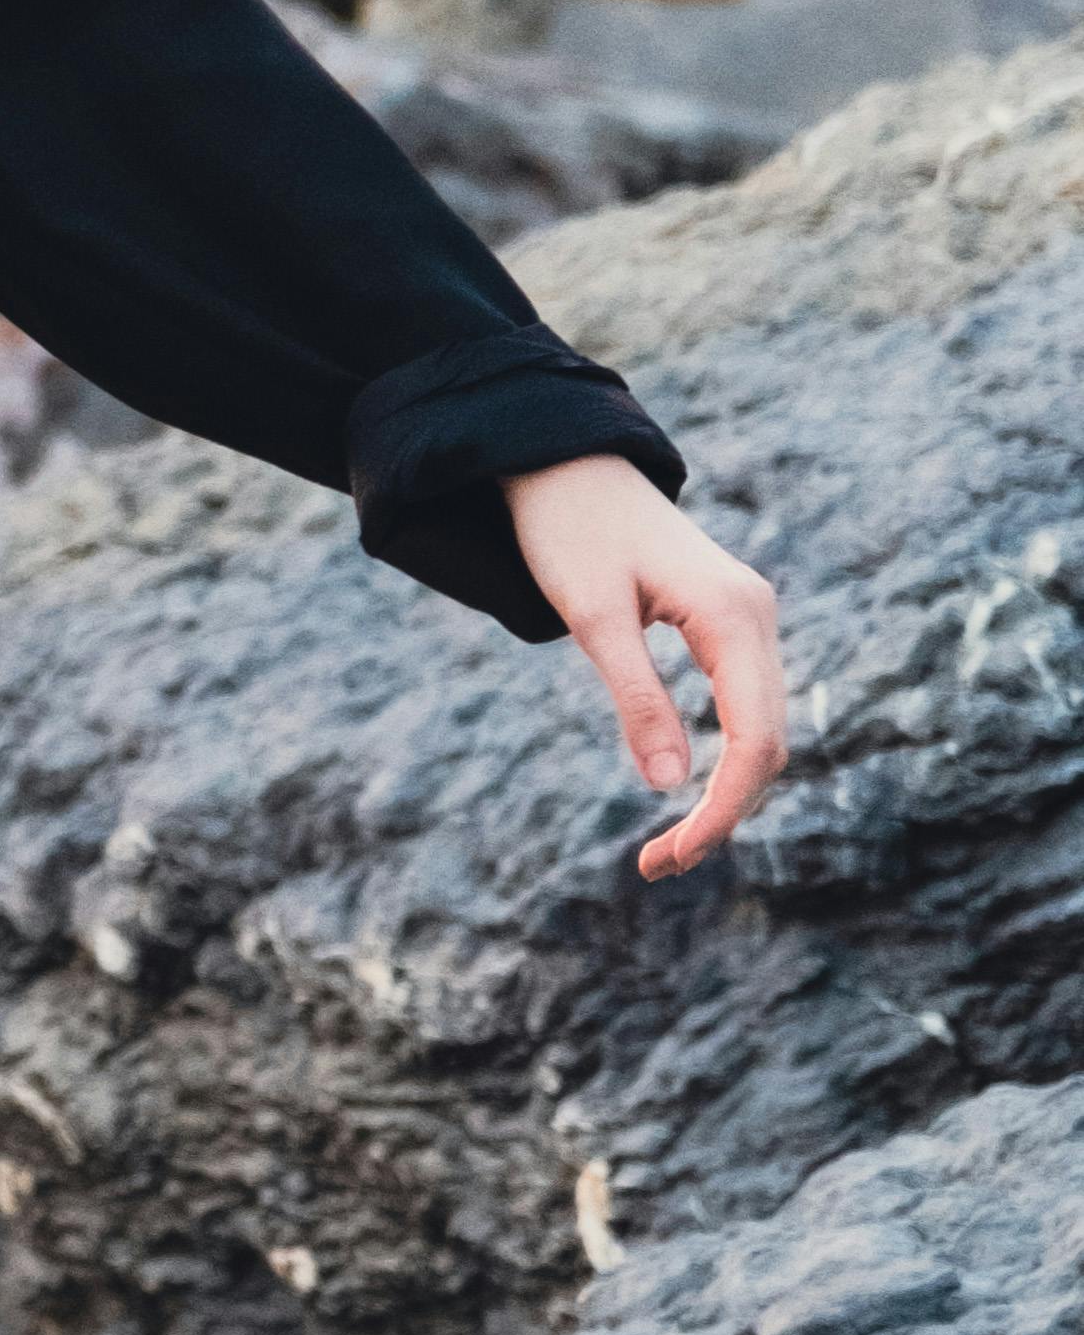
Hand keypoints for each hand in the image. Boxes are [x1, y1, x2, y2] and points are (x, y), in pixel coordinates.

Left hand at [503, 455, 785, 878]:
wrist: (566, 466)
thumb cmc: (570, 532)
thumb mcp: (592, 617)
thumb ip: (635, 697)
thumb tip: (668, 786)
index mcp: (734, 615)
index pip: (756, 738)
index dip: (723, 808)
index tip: (672, 857)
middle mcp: (757, 617)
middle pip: (769, 742)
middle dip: (723, 813)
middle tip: (657, 868)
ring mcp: (749, 620)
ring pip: (762, 728)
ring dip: (726, 793)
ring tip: (666, 850)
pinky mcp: (729, 625)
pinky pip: (745, 706)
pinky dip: (723, 758)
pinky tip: (687, 794)